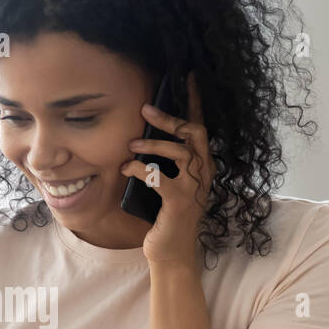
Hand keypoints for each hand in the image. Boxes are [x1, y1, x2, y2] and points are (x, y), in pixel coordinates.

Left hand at [119, 70, 213, 272]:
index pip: (201, 126)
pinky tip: (126, 169)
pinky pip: (159, 177)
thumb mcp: (165, 183)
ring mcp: (194, 188)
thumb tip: (138, 134)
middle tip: (146, 108)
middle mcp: (203, 173)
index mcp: (202, 165)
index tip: (188, 75)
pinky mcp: (179, 203)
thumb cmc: (165, 216)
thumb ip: (162, 161)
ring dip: (153, 143)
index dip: (195, 100)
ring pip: (180, 152)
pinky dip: (140, 169)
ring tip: (131, 143)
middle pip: (195, 133)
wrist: (170, 252)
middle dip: (171, 118)